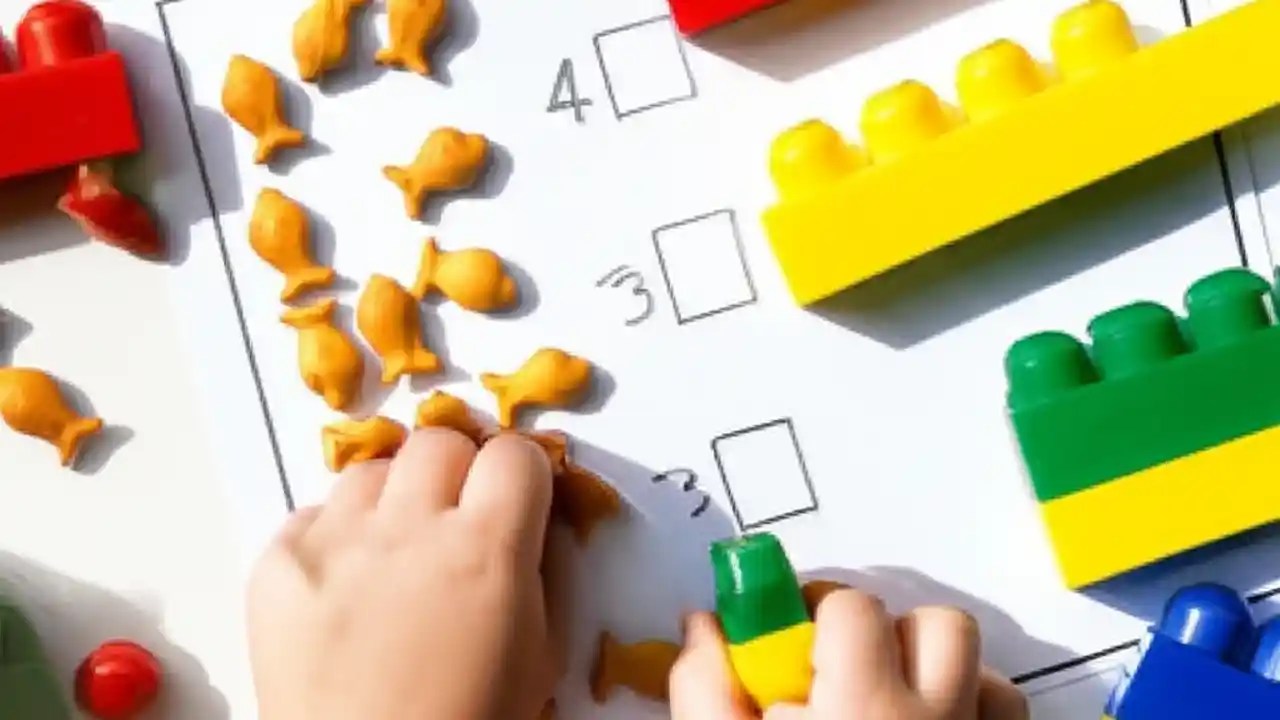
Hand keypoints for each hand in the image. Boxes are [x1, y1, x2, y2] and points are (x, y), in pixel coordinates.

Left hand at [246, 429, 571, 719]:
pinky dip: (336, 538)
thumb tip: (537, 517)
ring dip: (394, 499)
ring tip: (397, 553)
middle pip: (439, 442)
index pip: (513, 453)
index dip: (520, 474)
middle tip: (457, 515)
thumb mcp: (539, 655)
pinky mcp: (278, 565)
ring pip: (374, 469)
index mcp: (485, 551)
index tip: (514, 494)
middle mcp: (408, 530)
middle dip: (458, 471)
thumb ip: (542, 570)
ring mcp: (335, 543)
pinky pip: (313, 515)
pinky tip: (350, 586)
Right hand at [670, 588, 1028, 719]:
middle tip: (841, 673)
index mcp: (863, 713)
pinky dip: (975, 710)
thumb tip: (705, 624)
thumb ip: (705, 689)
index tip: (790, 638)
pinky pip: (1008, 715)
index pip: (854, 610)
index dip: (815, 615)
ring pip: (986, 672)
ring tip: (893, 704)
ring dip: (940, 674)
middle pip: (939, 627)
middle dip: (887, 635)